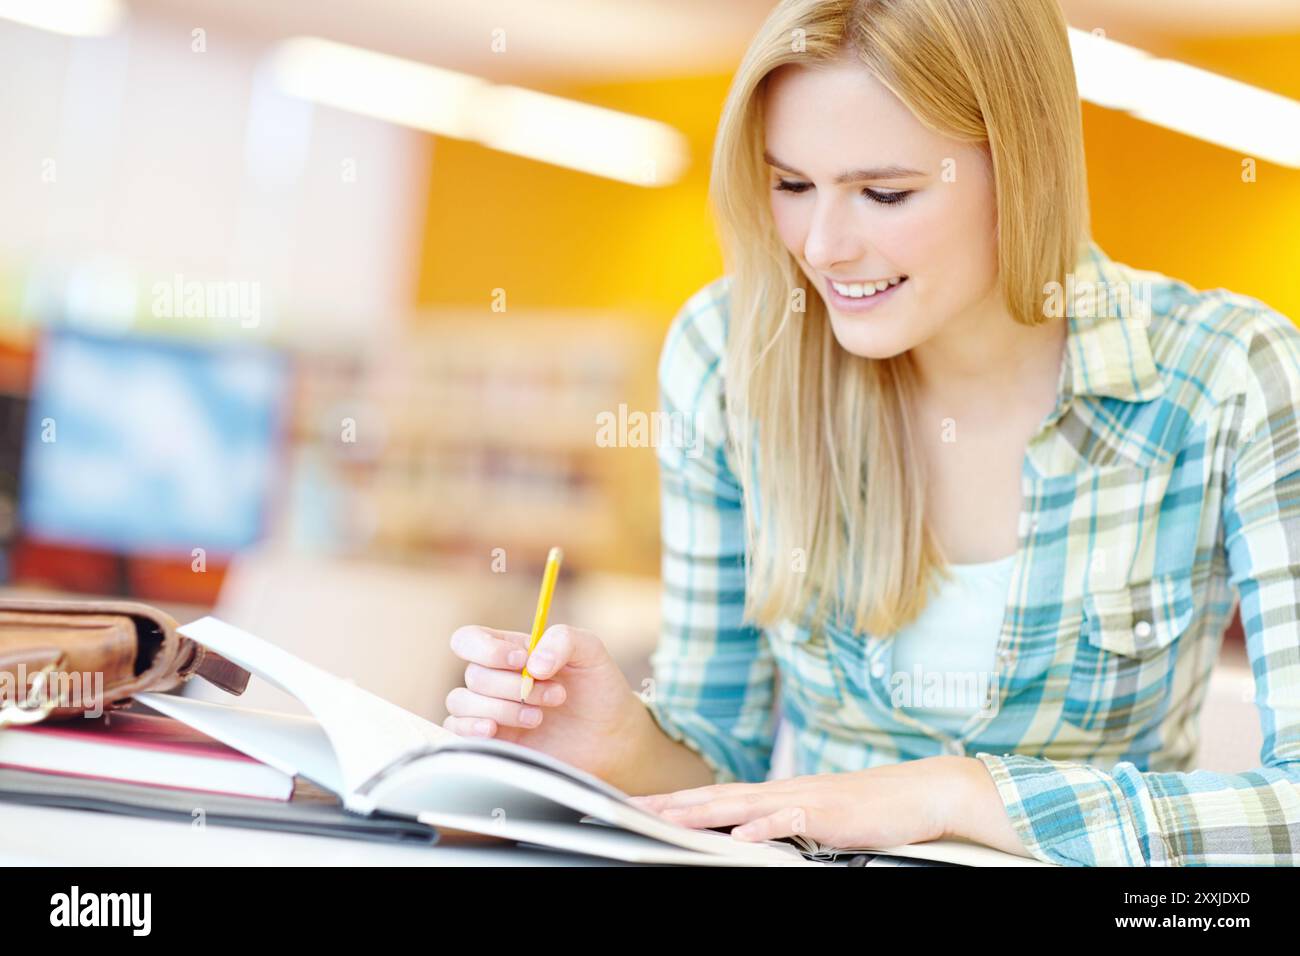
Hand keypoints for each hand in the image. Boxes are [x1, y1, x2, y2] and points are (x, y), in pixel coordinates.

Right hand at [444, 623, 641, 779]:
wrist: (611, 738)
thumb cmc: (598, 689)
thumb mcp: (590, 652)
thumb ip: (563, 640)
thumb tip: (531, 664)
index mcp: (510, 651)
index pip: (469, 640)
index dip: (487, 649)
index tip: (522, 661)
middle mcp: (495, 679)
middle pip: (473, 675)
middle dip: (514, 687)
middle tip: (556, 696)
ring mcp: (489, 710)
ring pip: (461, 702)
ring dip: (501, 709)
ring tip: (539, 718)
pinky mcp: (490, 741)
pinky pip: (456, 730)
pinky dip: (470, 728)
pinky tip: (496, 731)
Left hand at [626, 755, 977, 849]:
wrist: (917, 792)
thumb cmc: (866, 810)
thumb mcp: (813, 819)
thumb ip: (778, 824)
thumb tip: (743, 834)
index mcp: (774, 794)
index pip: (713, 797)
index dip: (674, 801)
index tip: (638, 806)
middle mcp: (780, 791)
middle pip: (715, 797)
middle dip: (671, 804)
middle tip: (631, 809)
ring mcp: (802, 799)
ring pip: (742, 803)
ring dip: (701, 812)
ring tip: (666, 819)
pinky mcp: (827, 812)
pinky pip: (791, 819)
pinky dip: (764, 825)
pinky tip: (740, 833)